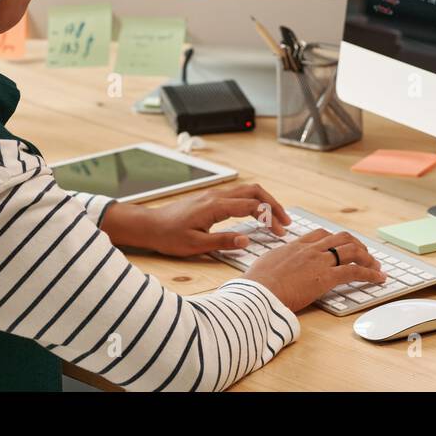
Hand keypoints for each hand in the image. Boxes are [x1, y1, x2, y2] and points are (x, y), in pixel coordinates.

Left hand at [102, 183, 290, 256]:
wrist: (150, 226)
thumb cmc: (169, 236)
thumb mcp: (196, 244)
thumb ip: (223, 241)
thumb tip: (247, 240)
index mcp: (215, 206)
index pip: (251, 206)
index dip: (269, 218)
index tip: (279, 232)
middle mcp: (216, 196)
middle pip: (254, 192)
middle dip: (273, 205)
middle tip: (285, 222)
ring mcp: (213, 195)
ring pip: (247, 190)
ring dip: (264, 201)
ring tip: (275, 218)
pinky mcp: (210, 198)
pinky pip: (238, 194)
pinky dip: (253, 201)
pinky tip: (256, 213)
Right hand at [243, 228, 385, 312]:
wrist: (258, 292)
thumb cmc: (256, 285)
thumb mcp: (264, 266)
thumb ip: (274, 264)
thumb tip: (270, 271)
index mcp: (294, 247)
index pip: (320, 235)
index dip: (335, 239)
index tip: (342, 245)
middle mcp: (309, 250)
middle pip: (340, 238)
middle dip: (356, 245)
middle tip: (364, 255)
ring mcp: (319, 261)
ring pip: (351, 250)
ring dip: (367, 257)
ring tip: (376, 266)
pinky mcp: (326, 277)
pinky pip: (355, 271)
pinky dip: (370, 273)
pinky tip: (379, 278)